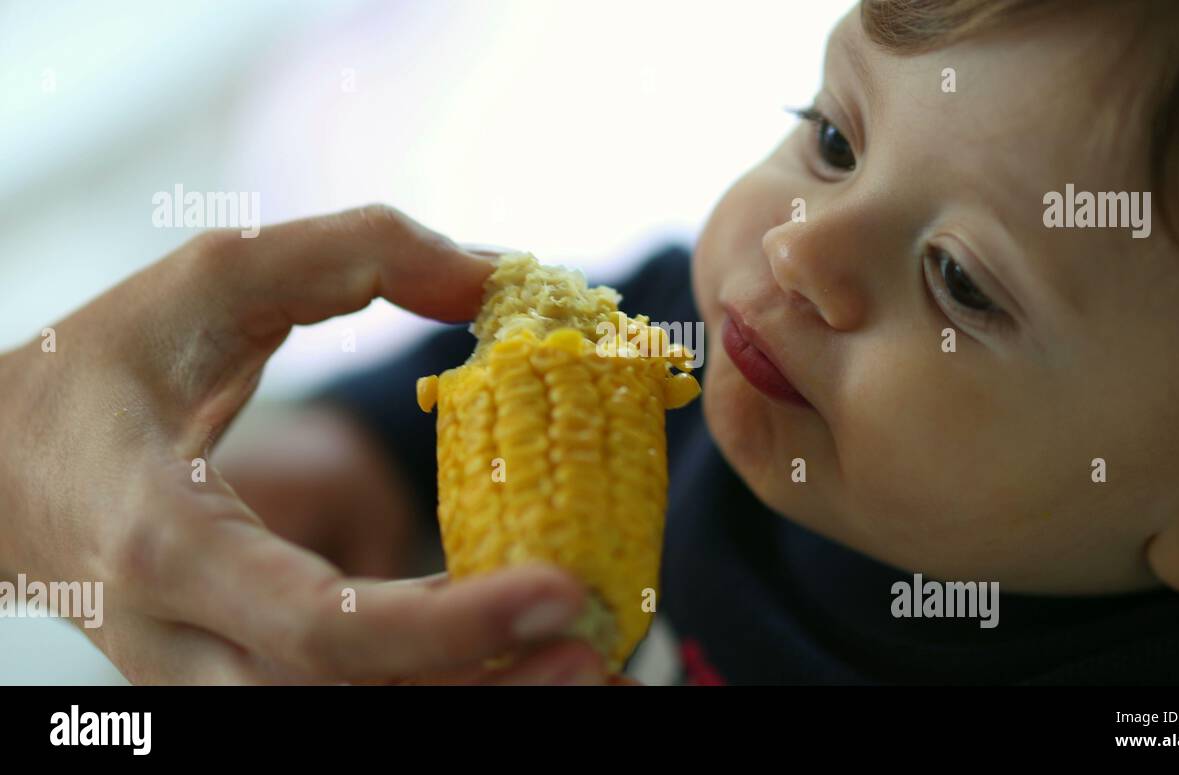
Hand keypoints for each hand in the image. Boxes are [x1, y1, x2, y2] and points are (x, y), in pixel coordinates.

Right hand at [0, 205, 609, 683]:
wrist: (1, 472)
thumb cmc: (104, 369)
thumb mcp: (210, 278)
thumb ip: (354, 253)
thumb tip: (499, 277)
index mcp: (168, 542)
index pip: (320, 626)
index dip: (448, 625)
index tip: (562, 587)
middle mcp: (181, 643)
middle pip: (349, 707)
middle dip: (485, 688)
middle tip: (597, 644)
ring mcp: (199, 683)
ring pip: (348, 728)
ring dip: (475, 702)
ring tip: (583, 664)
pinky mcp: (227, 687)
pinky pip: (342, 708)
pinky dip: (434, 689)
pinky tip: (511, 657)